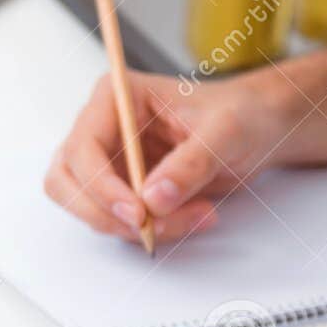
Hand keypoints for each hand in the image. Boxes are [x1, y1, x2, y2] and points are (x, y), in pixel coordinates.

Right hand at [46, 71, 293, 244]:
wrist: (259, 129)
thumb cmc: (241, 114)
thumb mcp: (225, 131)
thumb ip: (191, 163)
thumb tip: (154, 198)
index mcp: (116, 97)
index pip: (83, 147)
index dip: (101, 185)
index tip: (136, 212)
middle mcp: (102, 128)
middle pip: (68, 180)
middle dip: (104, 212)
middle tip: (149, 228)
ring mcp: (108, 160)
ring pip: (87, 206)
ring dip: (130, 227)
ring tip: (190, 217)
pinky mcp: (121, 188)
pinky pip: (115, 220)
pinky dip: (149, 230)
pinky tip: (190, 217)